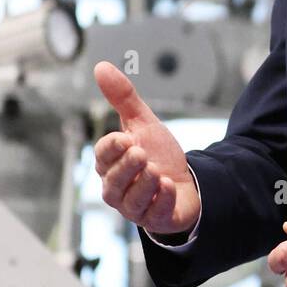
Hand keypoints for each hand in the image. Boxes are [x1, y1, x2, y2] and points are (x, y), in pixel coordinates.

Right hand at [92, 61, 200, 233]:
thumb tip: (101, 66)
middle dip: (126, 167)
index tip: (126, 138)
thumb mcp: (143, 123)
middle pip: (112, 182)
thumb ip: (123, 98)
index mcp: (111, 164)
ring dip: (144, 185)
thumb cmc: (158, 155)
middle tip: (141, 153)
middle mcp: (118, 188)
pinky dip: (161, 201)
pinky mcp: (155, 220)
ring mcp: (135, 207)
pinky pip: (153, 215)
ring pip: (131, 201)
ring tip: (156, 171)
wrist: (185, 183)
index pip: (103, 156)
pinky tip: (168, 187)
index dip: (112, 147)